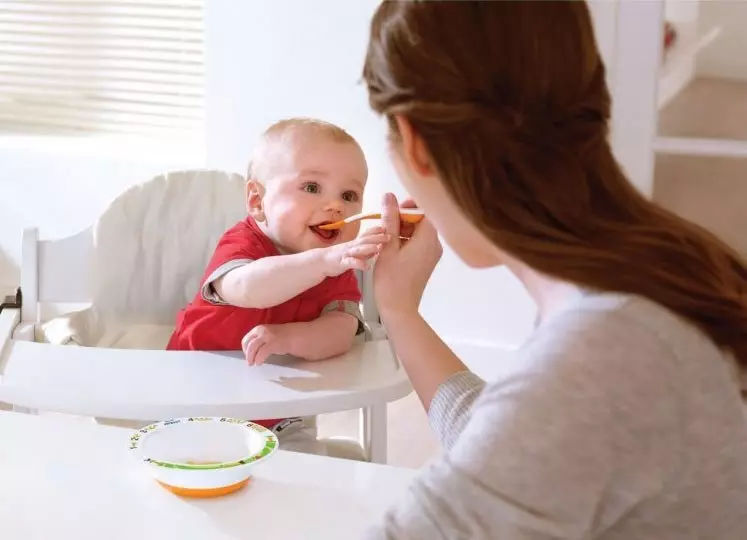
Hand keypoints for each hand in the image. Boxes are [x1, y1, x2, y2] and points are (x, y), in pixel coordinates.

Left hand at [242, 324, 290, 365]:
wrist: (295, 335)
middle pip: (248, 343)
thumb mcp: (268, 335)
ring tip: (253, 363)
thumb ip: (259, 340)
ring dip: (251, 357)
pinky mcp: (273, 343)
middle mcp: (261, 331)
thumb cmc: (282, 337)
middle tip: (249, 362)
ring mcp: (267, 336)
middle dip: (247, 354)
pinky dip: (258, 359)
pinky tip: (259, 363)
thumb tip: (251, 350)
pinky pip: (261, 353)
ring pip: (252, 348)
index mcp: (259, 328)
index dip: (245, 348)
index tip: (247, 355)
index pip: (246, 339)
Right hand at [319, 227, 389, 276]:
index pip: (366, 234)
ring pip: (358, 249)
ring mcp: (346, 254)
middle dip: (376, 238)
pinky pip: (351, 263)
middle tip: (388, 237)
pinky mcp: (342, 263)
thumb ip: (366, 250)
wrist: (321, 261)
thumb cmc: (339, 256)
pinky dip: (359, 264)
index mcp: (355, 243)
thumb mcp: (354, 251)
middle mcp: (351, 246)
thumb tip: (379, 247)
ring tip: (379, 248)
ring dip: (369, 248)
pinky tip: (366, 266)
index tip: (386, 227)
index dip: (376, 230)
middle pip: (365, 240)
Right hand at [374, 193, 441, 316]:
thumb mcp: (387, 246)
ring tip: (386, 239)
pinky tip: (392, 249)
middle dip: (403, 218)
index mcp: (428, 239)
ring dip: (403, 229)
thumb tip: (389, 196)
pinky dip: (406, 240)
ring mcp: (433, 254)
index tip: (393, 209)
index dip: (409, 205)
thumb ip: (390, 219)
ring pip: (420, 232)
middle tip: (386, 225)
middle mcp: (435, 245)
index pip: (425, 210)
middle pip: (423, 220)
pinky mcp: (427, 261)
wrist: (399, 308)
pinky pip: (419, 243)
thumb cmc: (391, 280)